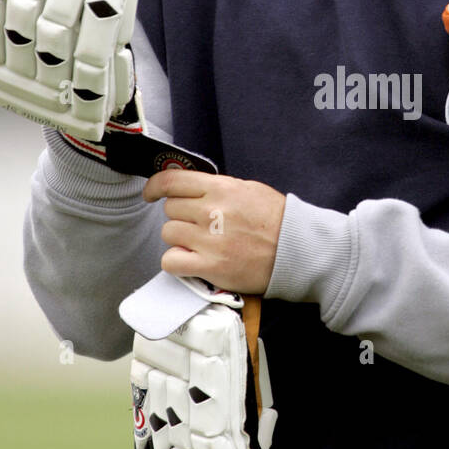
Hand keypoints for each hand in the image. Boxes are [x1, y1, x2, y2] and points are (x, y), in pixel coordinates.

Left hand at [144, 170, 285, 293]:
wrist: (298, 250)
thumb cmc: (276, 220)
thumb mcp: (249, 189)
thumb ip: (217, 188)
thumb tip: (191, 188)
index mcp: (221, 189)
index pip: (171, 181)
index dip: (155, 187)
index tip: (151, 194)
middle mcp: (212, 212)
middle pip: (170, 209)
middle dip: (180, 216)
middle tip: (198, 224)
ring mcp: (209, 240)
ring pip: (168, 234)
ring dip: (180, 239)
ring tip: (200, 243)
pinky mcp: (210, 266)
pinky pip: (171, 261)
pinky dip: (177, 261)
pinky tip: (192, 260)